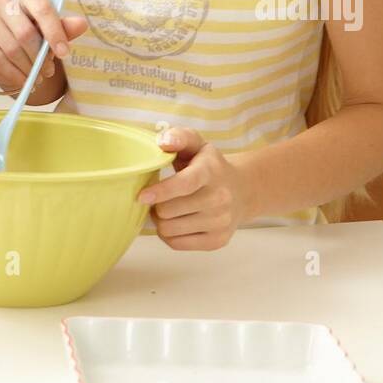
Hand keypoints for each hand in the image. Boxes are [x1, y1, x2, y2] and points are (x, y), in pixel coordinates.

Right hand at [0, 0, 88, 93]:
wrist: (1, 39)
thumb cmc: (30, 29)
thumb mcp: (50, 27)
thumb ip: (64, 27)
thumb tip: (81, 24)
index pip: (42, 8)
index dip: (55, 33)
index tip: (64, 53)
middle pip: (25, 32)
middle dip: (39, 57)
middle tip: (48, 71)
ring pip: (10, 49)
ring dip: (27, 69)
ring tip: (36, 77)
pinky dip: (12, 75)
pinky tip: (22, 80)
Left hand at [138, 127, 251, 250]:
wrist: (242, 190)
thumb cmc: (209, 165)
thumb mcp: (197, 144)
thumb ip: (179, 137)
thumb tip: (163, 142)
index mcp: (210, 171)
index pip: (184, 184)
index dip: (161, 191)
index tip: (141, 196)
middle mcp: (219, 198)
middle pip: (169, 211)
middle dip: (155, 205)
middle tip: (156, 198)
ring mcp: (220, 222)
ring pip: (170, 230)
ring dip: (160, 221)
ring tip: (166, 209)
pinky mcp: (217, 241)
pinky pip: (177, 244)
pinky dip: (168, 235)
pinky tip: (174, 222)